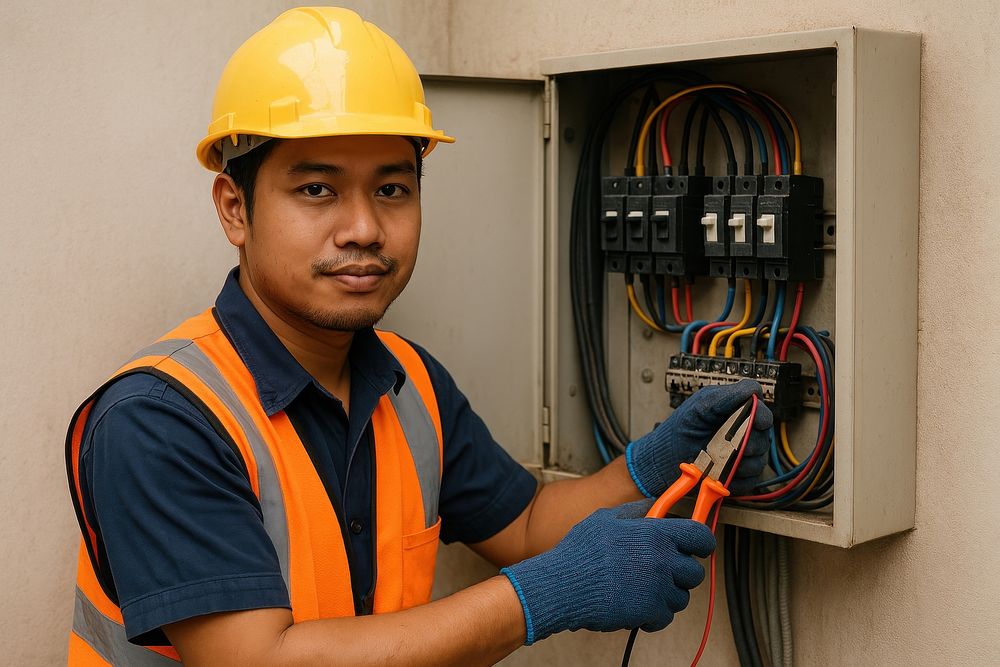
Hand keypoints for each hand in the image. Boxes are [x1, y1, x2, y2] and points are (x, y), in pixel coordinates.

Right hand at [500, 500, 715, 643]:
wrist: (563, 585)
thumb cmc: (581, 552)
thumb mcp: (606, 518)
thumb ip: (635, 511)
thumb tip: (653, 505)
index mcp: (655, 534)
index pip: (700, 536)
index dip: (702, 542)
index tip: (698, 546)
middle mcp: (662, 560)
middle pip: (695, 572)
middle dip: (682, 572)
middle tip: (663, 570)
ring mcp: (658, 588)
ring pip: (682, 597)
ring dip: (667, 594)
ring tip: (645, 588)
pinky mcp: (650, 612)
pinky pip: (666, 616)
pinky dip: (655, 614)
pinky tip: (638, 605)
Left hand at [626, 379, 772, 497]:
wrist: (665, 460)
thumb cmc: (679, 430)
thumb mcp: (698, 407)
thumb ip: (725, 396)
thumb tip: (752, 389)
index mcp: (733, 410)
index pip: (761, 407)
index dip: (760, 413)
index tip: (754, 420)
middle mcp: (742, 430)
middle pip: (763, 433)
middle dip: (747, 438)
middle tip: (725, 441)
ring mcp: (742, 453)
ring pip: (759, 457)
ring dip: (739, 460)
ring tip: (716, 458)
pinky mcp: (740, 474)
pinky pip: (751, 478)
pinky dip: (736, 477)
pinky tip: (719, 472)